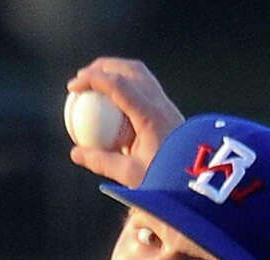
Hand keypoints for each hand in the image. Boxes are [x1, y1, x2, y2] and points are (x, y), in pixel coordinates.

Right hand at [64, 57, 183, 188]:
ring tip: (96, 84)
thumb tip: (75, 153)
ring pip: (139, 74)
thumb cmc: (164, 181)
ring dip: (116, 72)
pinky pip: (144, 88)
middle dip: (102, 67)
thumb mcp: (130, 175)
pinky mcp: (168, 109)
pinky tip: (113, 100)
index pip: (118, 85)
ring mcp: (167, 104)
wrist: (196, 183)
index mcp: (151, 115)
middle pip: (129, 70)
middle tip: (81, 77)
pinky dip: (126, 85)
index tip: (72, 86)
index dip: (92, 80)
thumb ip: (102, 162)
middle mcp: (161, 103)